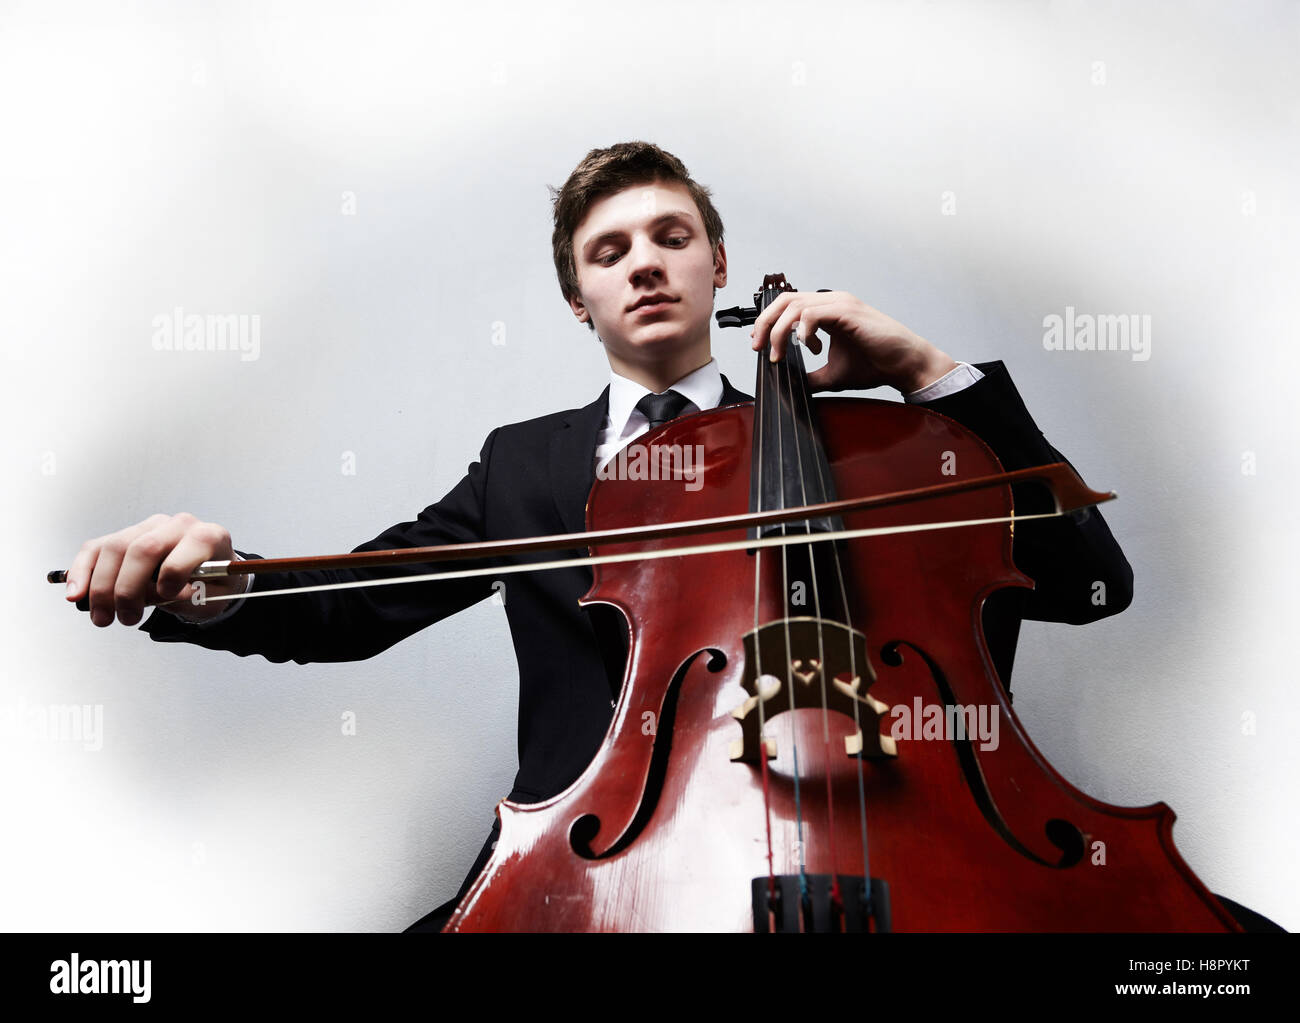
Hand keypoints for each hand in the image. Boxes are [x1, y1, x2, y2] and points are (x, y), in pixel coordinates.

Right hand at [64, 513, 242, 626]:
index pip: (193, 544)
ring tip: (102, 618)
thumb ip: (191, 596)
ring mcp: (149, 528)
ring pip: (115, 548)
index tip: (167, 596)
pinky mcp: (125, 536)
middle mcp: (178, 525)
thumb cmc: (213, 586)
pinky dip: (82, 571)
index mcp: (209, 537)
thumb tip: (159, 594)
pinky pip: (96, 548)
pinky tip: (76, 594)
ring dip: (102, 587)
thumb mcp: (214, 597)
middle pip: (143, 548)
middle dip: (128, 587)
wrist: (209, 577)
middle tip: (125, 618)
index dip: (176, 572)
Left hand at [749, 290, 958, 394]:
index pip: (787, 306)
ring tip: (780, 353)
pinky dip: (802, 330)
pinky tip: (806, 347)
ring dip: (779, 331)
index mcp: (827, 311)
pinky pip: (812, 313)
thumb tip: (790, 385)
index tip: (761, 347)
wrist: (903, 365)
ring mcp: (840, 304)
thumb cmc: (875, 365)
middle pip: (784, 300)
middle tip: (759, 348)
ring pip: (794, 306)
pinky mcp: (847, 312)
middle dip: (765, 323)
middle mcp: (832, 302)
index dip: (768, 323)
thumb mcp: (833, 374)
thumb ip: (810, 376)